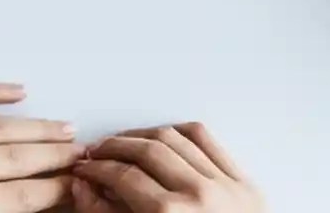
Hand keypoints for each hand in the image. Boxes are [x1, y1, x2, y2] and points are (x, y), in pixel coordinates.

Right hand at [72, 123, 264, 212]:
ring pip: (176, 138)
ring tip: (125, 142)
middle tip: (98, 152)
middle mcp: (198, 195)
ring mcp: (225, 186)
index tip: (86, 169)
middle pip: (146, 150)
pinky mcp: (244, 183)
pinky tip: (164, 137)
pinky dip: (181, 133)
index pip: (123, 176)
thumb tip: (85, 187)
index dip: (98, 169)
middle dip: (115, 146)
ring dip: (143, 135)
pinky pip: (208, 141)